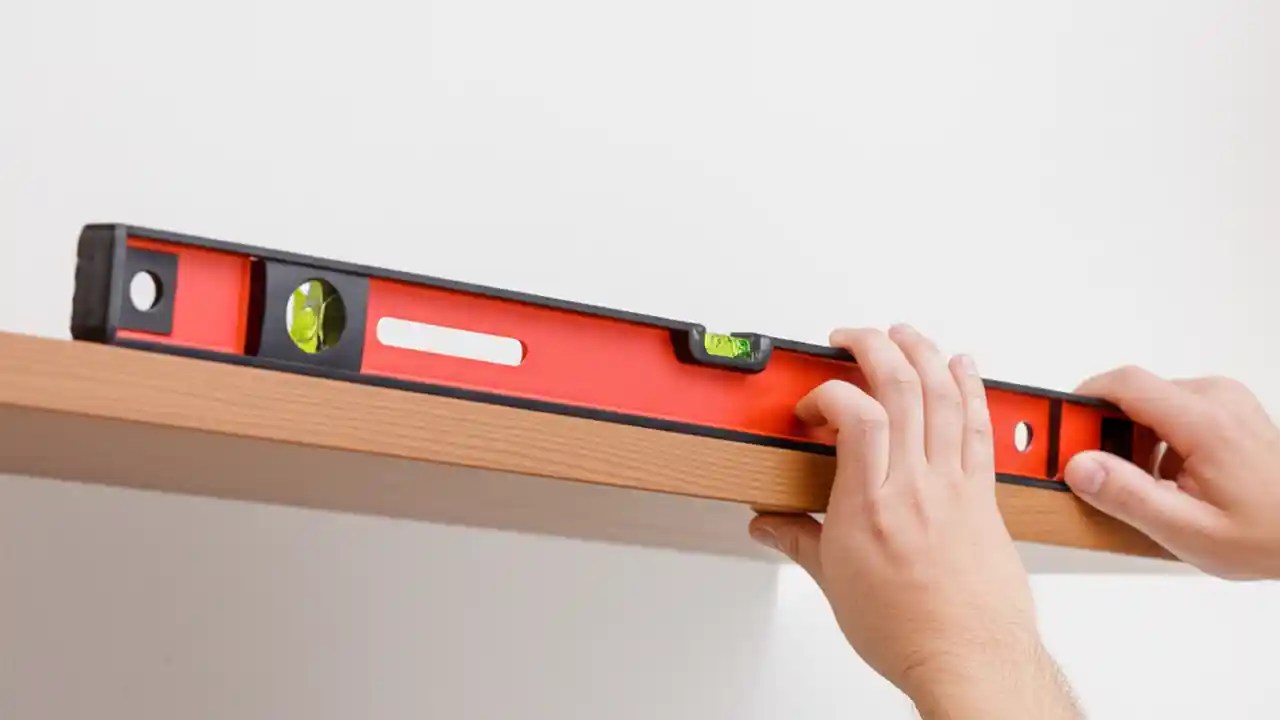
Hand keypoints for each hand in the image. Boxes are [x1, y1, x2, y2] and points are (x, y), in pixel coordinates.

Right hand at [749, 326, 1077, 718]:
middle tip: (853, 337)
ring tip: (904, 334)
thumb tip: (769, 523)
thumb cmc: (908, 630)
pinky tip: (963, 367)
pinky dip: (972, 388)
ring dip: (924, 354)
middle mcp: (915, 485)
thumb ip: (798, 540)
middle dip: (875, 348)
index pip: (855, 415)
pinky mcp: (983, 495)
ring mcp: (954, 486)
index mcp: (870, 505)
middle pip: (902, 389)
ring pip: (944, 398)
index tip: (813, 406)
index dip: (829, 394)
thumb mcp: (834, 583)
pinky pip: (979, 427)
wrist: (969, 660)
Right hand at [1063, 367, 1279, 578]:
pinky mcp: (1223, 409)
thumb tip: (1079, 466)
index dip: (1078, 404)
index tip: (1054, 432)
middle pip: (1130, 397)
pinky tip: (1167, 481)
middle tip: (1096, 475)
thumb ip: (1128, 497)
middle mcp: (1215, 398)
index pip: (1123, 384)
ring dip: (1131, 443)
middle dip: (1103, 435)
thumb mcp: (1189, 531)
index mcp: (1206, 421)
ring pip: (1146, 407)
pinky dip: (1154, 443)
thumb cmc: (1271, 535)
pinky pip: (1168, 414)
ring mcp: (1222, 401)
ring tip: (1147, 488)